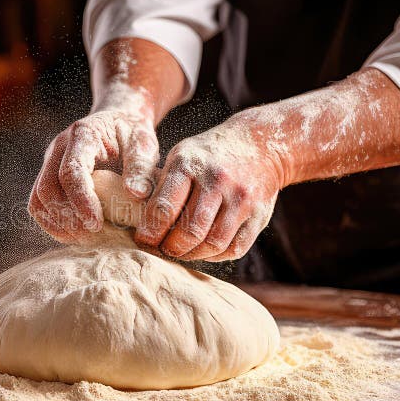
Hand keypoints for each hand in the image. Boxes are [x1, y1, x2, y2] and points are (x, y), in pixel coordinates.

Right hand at [29, 108, 158, 241]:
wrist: (118, 122)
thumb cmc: (132, 135)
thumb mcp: (144, 144)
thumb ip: (141, 167)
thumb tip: (135, 195)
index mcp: (82, 135)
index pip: (70, 171)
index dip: (80, 200)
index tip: (96, 224)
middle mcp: (58, 149)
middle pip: (47, 190)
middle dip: (68, 219)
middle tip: (93, 237)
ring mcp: (49, 163)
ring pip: (38, 201)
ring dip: (58, 225)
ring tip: (86, 239)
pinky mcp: (49, 178)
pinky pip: (40, 206)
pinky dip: (55, 225)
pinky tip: (77, 234)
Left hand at [134, 119, 282, 260]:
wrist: (260, 144)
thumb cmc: (209, 155)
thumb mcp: (181, 156)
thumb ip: (161, 185)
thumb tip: (139, 222)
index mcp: (189, 164)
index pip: (164, 208)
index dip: (150, 232)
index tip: (142, 242)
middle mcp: (217, 180)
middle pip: (189, 231)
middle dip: (170, 248)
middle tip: (161, 251)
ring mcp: (241, 198)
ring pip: (213, 243)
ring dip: (192, 255)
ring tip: (181, 253)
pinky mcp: (259, 214)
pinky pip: (234, 248)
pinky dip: (215, 256)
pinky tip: (204, 251)